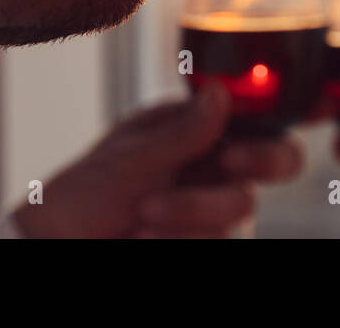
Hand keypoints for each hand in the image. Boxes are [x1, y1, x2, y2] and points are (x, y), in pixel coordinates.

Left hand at [11, 81, 302, 237]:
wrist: (58, 246)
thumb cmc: (83, 196)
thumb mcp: (127, 159)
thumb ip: (180, 134)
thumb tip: (221, 93)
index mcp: (196, 129)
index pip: (257, 119)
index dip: (280, 124)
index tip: (261, 139)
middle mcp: (213, 167)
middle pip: (274, 162)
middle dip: (255, 164)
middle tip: (223, 164)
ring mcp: (210, 208)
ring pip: (239, 209)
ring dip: (190, 213)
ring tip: (142, 216)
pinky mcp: (200, 239)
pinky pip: (217, 241)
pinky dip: (178, 239)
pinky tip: (141, 237)